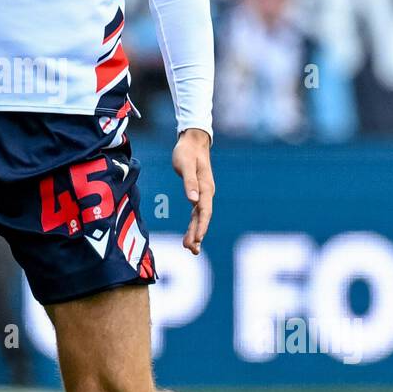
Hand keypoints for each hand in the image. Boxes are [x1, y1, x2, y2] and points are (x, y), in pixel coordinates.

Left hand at [172, 128, 214, 255]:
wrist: (193, 141)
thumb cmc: (187, 152)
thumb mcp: (185, 165)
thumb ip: (190, 182)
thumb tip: (193, 200)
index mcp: (205, 187)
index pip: (204, 211)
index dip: (201, 226)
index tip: (197, 239)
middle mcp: (207, 193)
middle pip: (203, 218)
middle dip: (198, 234)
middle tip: (192, 250)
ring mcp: (203, 194)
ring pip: (200, 217)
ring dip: (196, 232)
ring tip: (190, 249)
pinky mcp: (198, 193)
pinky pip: (197, 213)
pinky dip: (194, 225)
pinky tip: (190, 235)